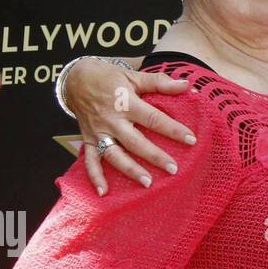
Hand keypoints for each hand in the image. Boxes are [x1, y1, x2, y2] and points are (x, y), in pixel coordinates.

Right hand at [65, 58, 193, 194]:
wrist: (76, 79)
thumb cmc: (110, 78)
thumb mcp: (134, 76)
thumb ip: (160, 82)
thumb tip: (186, 85)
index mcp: (126, 103)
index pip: (153, 118)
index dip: (173, 129)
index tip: (191, 140)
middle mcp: (112, 120)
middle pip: (135, 142)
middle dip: (154, 156)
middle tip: (173, 169)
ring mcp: (98, 132)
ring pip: (114, 154)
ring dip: (130, 170)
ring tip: (147, 183)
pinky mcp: (87, 139)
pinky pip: (90, 160)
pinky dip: (95, 177)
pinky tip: (103, 192)